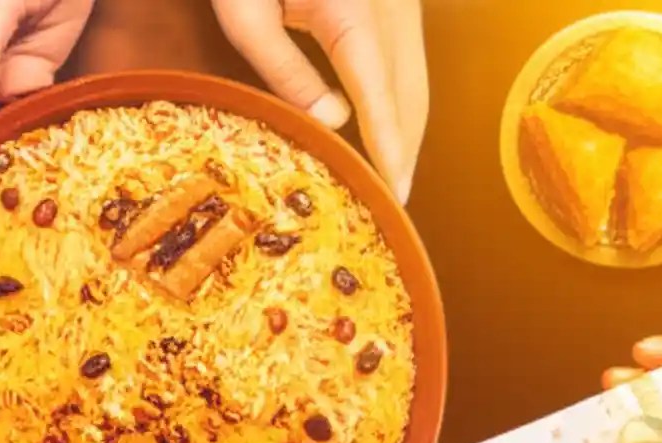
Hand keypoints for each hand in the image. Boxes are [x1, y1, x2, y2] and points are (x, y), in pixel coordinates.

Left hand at [212, 0, 428, 201]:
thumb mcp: (243, 13)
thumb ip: (283, 69)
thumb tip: (332, 124)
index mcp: (350, 9)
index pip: (379, 93)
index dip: (389, 147)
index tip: (393, 191)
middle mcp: (390, 3)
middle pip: (410, 90)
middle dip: (404, 149)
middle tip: (394, 203)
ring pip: (418, 75)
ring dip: (408, 128)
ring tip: (392, 177)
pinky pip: (410, 57)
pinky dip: (403, 99)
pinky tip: (388, 129)